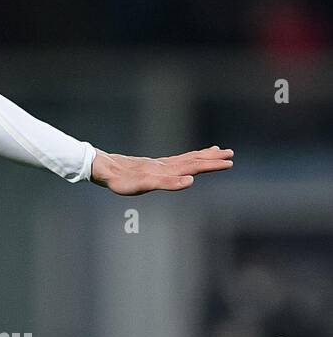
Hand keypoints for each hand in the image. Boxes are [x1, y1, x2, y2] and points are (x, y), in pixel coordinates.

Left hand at [90, 145, 232, 194]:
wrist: (105, 169)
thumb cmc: (123, 181)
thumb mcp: (144, 185)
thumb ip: (168, 183)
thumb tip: (190, 181)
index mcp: (167, 169)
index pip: (194, 166)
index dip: (212, 164)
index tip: (229, 162)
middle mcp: (166, 165)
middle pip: (193, 160)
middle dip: (212, 158)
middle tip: (231, 153)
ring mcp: (160, 165)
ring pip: (186, 158)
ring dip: (202, 156)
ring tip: (217, 151)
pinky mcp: (153, 166)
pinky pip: (176, 160)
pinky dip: (187, 158)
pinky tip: (189, 159)